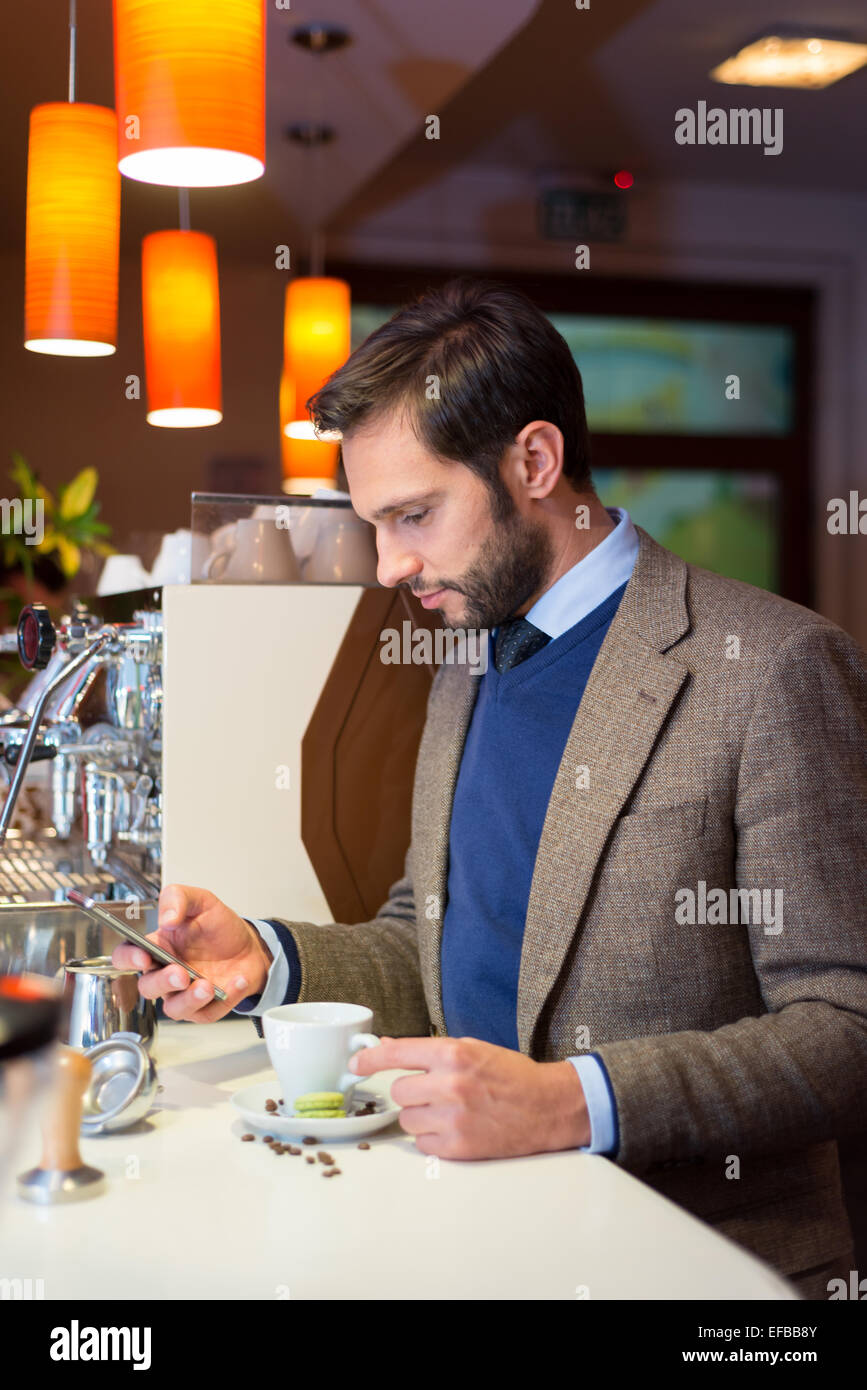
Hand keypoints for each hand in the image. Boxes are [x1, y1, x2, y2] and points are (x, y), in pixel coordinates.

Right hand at [110, 883, 272, 1022]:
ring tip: (207, 986)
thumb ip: (178, 899)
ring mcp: (184, 993)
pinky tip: (237, 981)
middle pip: (148, 987)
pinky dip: (224, 1000)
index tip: (142, 957)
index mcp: (158, 947)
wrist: (250, 945)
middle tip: (180, 973)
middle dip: (162, 982)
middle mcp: (166, 973)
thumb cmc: (219, 927)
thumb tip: (166, 918)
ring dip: (188, 1000)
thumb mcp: (201, 901)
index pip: (127, 956)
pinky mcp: (206, 1008)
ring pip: (174, 1009)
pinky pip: (207, 1013)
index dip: (128, 959)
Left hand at [349, 1036, 590, 1158]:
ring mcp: (454, 1118)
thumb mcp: (472, 1049)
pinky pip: (421, 1144)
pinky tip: (455, 1128)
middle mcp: (450, 1084)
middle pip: (398, 1091)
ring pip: (407, 1119)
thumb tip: (386, 1047)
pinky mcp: (459, 1147)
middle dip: (411, 1092)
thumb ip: (428, 1052)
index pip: (396, 1053)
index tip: (356, 1064)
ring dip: (420, 1116)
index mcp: (453, 1053)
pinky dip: (432, 1138)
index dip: (370, 1059)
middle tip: (434, 1092)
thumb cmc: (510, 1075)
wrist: (548, 1107)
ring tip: (449, 1111)